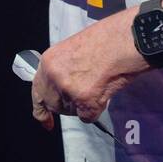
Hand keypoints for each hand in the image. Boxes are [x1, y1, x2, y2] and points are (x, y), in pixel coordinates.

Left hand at [31, 10, 148, 131]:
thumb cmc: (106, 40)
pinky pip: (88, 116)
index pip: (37, 91)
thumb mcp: (72, 51)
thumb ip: (63, 70)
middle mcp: (53, 76)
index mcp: (48, 61)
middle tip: (84, 94)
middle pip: (54, 105)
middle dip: (69, 105)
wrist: (124, 40)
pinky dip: (98, 108)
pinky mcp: (84, 100)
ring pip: (72, 111)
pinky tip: (104, 90)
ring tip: (98, 83)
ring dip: (84, 105)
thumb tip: (64, 88)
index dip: (41, 109)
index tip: (46, 122)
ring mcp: (67, 89)